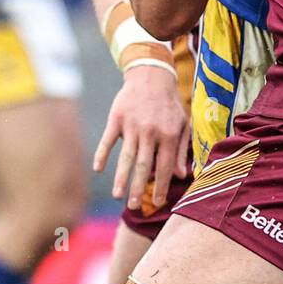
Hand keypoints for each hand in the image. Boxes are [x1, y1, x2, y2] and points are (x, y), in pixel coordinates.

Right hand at [93, 50, 189, 209]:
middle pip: (144, 166)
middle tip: (133, 207)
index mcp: (170, 134)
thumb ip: (183, 150)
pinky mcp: (117, 119)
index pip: (165, 166)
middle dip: (139, 188)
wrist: (152, 76)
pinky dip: (102, 155)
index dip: (161, 186)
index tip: (158, 203)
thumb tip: (182, 175)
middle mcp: (151, 132)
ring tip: (118, 195)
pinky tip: (99, 170)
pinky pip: (108, 140)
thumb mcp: (183, 124)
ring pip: (126, 156)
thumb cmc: (170, 104)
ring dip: (121, 178)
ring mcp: (132, 126)